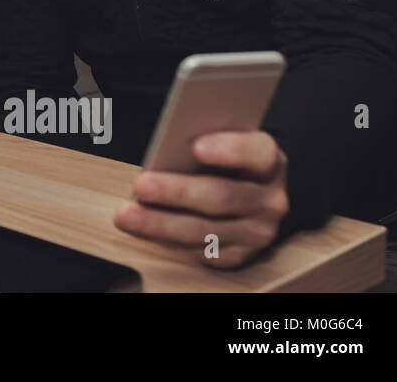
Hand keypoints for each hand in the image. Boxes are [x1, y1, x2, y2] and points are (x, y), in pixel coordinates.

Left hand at [113, 131, 288, 268]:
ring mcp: (256, 231)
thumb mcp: (221, 141)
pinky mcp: (238, 255)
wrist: (245, 193)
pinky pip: (199, 250)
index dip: (229, 149)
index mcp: (268, 161)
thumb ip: (199, 142)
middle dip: (177, 192)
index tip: (196, 145)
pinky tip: (142, 230)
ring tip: (127, 215)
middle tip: (142, 186)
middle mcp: (269, 199)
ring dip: (161, 224)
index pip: (258, 153)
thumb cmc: (222, 158)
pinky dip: (166, 239)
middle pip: (221, 196)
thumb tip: (164, 148)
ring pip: (205, 230)